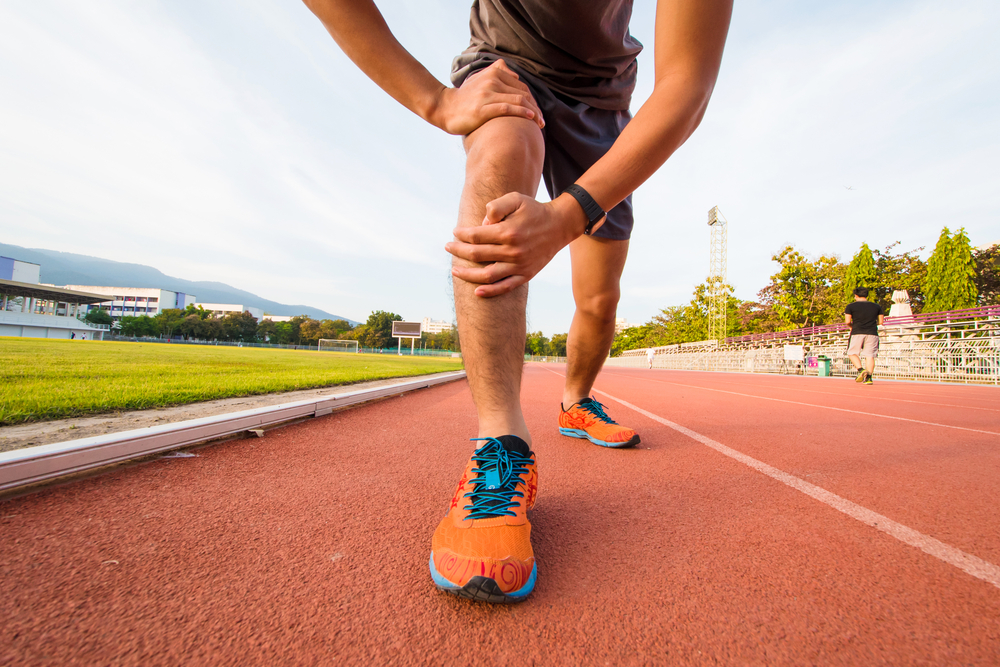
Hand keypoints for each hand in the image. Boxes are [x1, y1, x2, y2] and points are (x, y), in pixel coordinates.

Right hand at [428, 60, 544, 135]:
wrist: (444, 108)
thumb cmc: (465, 98)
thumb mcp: (480, 79)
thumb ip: (496, 73)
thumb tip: (515, 75)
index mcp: (494, 72)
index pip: (521, 86)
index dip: (532, 100)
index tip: (538, 113)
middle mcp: (492, 80)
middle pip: (522, 93)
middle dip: (536, 108)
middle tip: (542, 122)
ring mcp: (487, 93)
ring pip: (518, 100)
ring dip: (533, 112)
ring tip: (540, 123)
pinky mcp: (483, 107)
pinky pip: (508, 108)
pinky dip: (522, 112)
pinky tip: (531, 118)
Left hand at [446, 193, 592, 297]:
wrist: (560, 225)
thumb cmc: (534, 210)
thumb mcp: (516, 199)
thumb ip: (496, 206)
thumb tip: (482, 223)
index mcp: (508, 231)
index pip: (476, 236)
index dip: (462, 235)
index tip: (455, 233)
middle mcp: (513, 251)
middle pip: (477, 255)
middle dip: (459, 252)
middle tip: (448, 248)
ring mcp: (519, 265)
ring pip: (487, 275)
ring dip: (467, 275)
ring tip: (455, 271)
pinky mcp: (526, 274)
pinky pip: (505, 286)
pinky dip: (490, 291)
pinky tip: (476, 291)